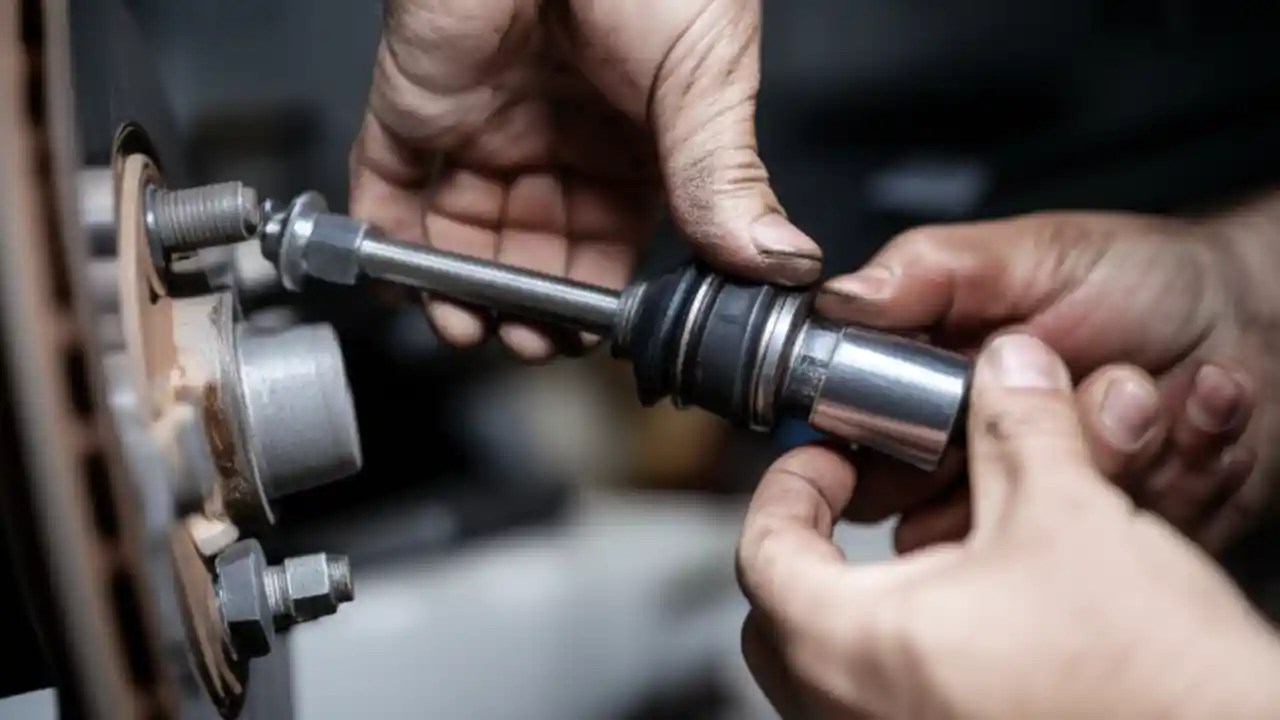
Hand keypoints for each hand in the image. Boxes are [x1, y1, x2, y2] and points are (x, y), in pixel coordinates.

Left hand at [350, 0, 820, 361]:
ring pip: (467, 230)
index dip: (607, 294)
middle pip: (540, 245)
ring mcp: (485, 120)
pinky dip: (390, 239)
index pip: (620, 238)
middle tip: (530, 346)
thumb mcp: (704, 74)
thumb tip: (777, 259)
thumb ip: (724, 174)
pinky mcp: (417, 101)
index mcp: (640, 134)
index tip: (598, 339)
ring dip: (462, 292)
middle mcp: (560, 135)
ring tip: (468, 328)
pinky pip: (390, 182)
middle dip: (532, 305)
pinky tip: (404, 281)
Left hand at [737, 335, 1279, 718]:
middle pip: (780, 617)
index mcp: (850, 642)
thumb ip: (1021, 426)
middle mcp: (849, 713)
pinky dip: (902, 657)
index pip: (762, 547)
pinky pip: (880, 707)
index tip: (828, 458)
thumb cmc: (1144, 676)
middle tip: (857, 506)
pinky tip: (969, 628)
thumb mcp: (1070, 515)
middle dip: (812, 549)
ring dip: (861, 605)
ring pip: (830, 670)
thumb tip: (1008, 367)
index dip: (790, 485)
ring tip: (923, 561)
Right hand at [818, 211, 1277, 553]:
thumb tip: (839, 300)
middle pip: (952, 519)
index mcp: (937, 406)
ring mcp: (1055, 511)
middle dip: (1030, 449)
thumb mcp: (1030, 253)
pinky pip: (1142, 533)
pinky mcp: (1128, 539)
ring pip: (1049, 530)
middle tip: (1096, 382)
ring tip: (1150, 386)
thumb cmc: (1138, 276)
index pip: (867, 460)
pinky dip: (1189, 460)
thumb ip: (930, 273)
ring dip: (1119, 447)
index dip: (893, 449)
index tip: (946, 426)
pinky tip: (1203, 404)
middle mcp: (985, 469)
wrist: (1254, 311)